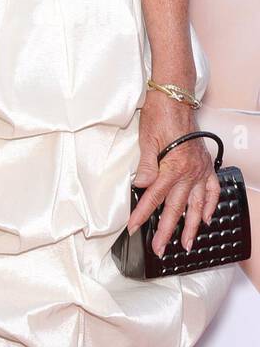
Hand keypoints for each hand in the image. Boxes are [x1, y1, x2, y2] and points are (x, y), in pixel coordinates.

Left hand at [127, 91, 219, 256]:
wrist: (176, 98)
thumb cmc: (159, 114)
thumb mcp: (146, 138)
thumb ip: (146, 165)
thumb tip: (140, 186)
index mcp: (172, 166)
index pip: (153, 196)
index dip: (142, 214)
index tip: (134, 227)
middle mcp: (189, 171)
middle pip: (175, 207)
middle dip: (166, 230)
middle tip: (160, 248)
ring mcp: (200, 170)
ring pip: (197, 205)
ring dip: (192, 226)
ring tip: (187, 244)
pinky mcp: (206, 165)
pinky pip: (212, 190)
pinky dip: (211, 205)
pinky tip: (207, 218)